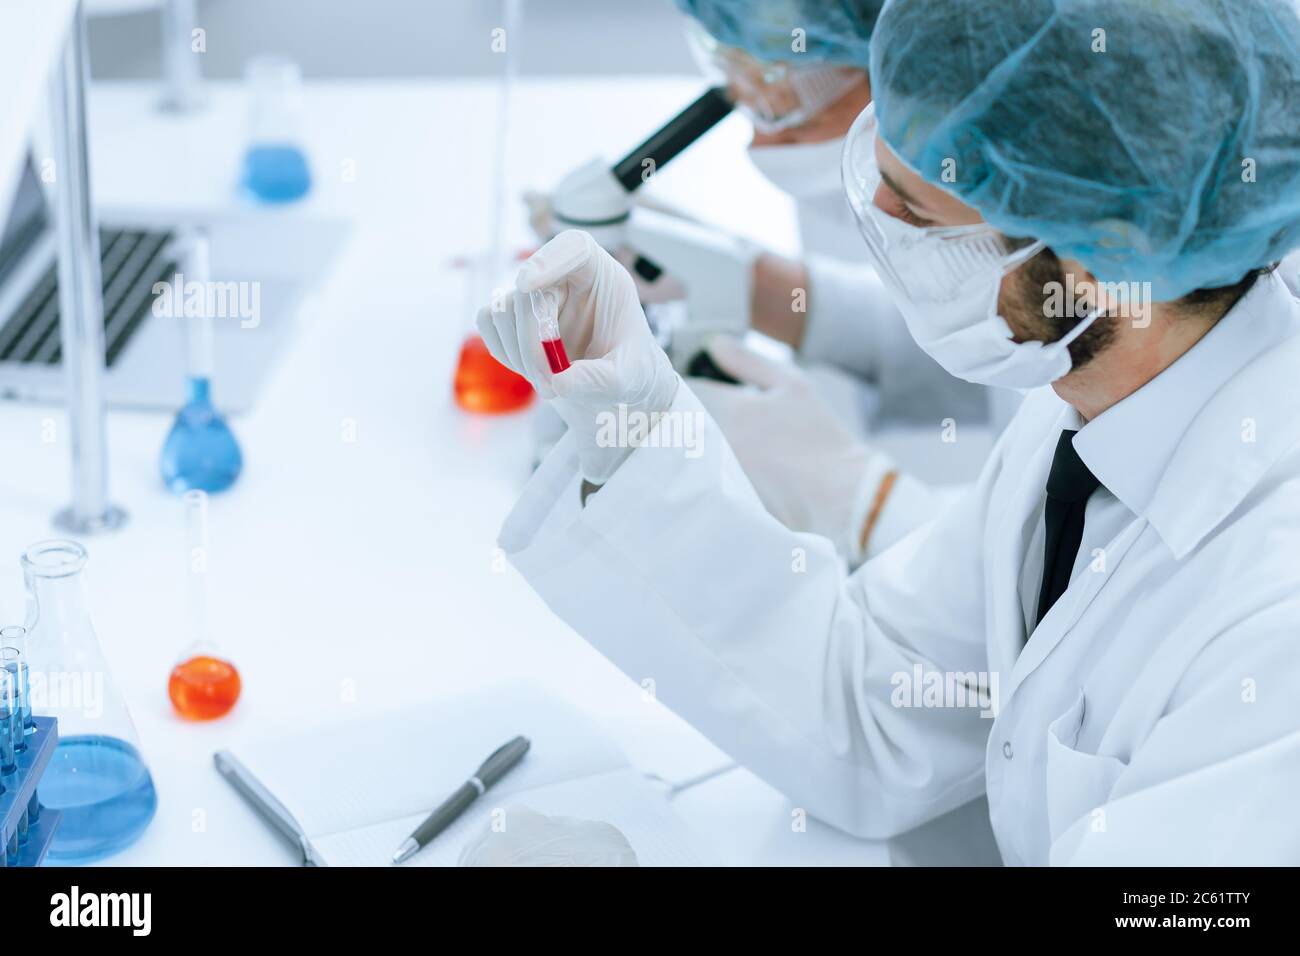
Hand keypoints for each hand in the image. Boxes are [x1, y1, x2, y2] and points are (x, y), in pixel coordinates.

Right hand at [476, 230, 678, 484]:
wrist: (618, 387)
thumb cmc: (632, 369)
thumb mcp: (628, 378)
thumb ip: (599, 379)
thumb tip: (559, 382)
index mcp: (601, 276)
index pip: (574, 247)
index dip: (548, 260)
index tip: (527, 284)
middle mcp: (566, 278)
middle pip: (528, 290)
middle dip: (531, 341)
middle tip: (550, 384)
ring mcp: (537, 295)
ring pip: (502, 308)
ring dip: (517, 352)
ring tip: (548, 386)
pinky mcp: (516, 316)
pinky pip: (490, 324)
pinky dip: (505, 352)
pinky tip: (532, 371)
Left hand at [690, 337, 893, 560]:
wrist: (841, 495)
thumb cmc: (821, 438)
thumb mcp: (792, 386)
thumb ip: (748, 361)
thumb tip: (713, 344)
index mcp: (733, 411)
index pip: (687, 387)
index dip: (689, 381)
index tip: (696, 382)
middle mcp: (718, 443)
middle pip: (681, 420)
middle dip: (686, 411)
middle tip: (704, 410)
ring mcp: (718, 475)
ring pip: (687, 449)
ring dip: (692, 440)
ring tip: (718, 439)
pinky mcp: (723, 500)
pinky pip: (700, 478)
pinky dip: (704, 469)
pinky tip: (726, 468)